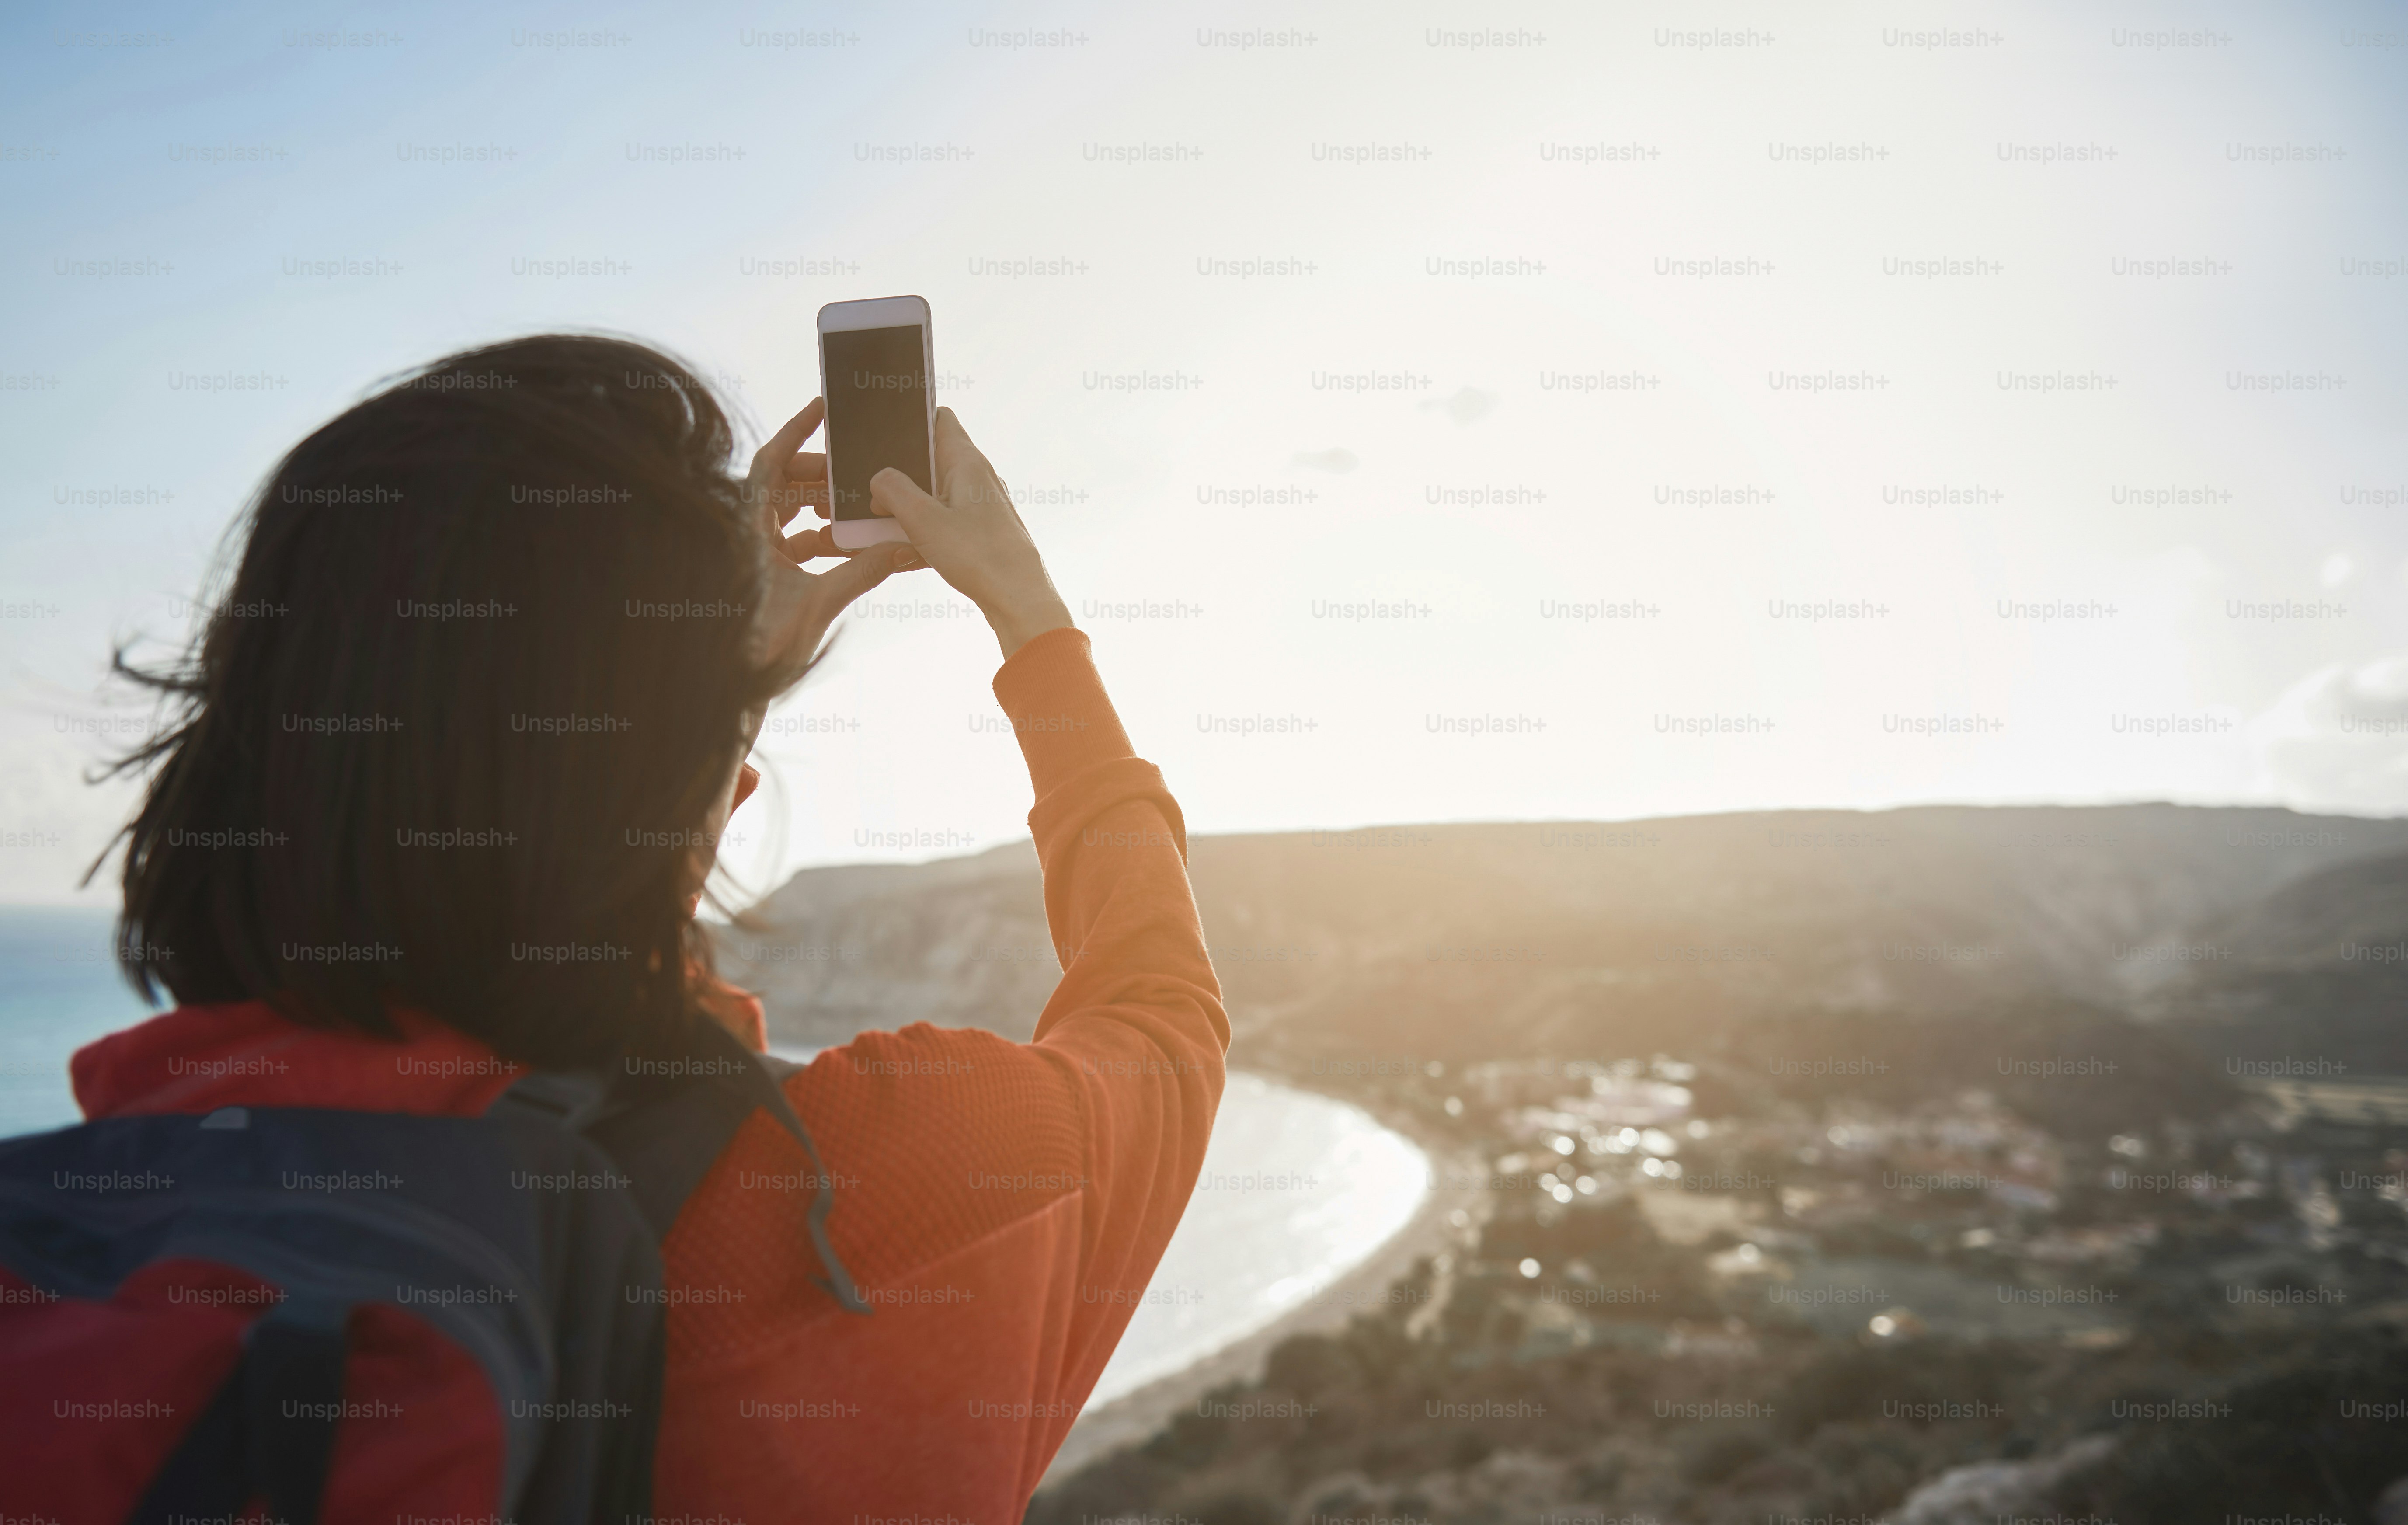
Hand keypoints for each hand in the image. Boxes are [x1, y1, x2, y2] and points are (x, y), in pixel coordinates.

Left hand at [743, 398, 896, 682]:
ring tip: (853, 499)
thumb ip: (859, 573)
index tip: (822, 407)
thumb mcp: (819, 606)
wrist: (738, 685)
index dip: (794, 431)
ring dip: (818, 499)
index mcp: (747, 532)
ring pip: (784, 506)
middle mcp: (743, 534)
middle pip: (780, 481)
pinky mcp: (761, 568)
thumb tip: (898, 548)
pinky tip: (841, 535)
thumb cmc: (765, 649)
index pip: (768, 465)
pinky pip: (789, 533)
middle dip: (818, 471)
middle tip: (854, 468)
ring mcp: (750, 550)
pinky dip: (815, 527)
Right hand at [866, 408, 1073, 658]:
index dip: (910, 419)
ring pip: (935, 493)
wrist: (1020, 600)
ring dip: (908, 503)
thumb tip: (880, 480)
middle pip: (932, 458)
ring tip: (878, 518)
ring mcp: (981, 506)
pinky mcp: (981, 532)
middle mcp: (978, 478)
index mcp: (967, 462)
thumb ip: (894, 491)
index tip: (881, 428)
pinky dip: (923, 529)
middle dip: (900, 469)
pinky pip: (944, 521)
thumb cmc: (980, 557)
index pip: (939, 419)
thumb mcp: (923, 520)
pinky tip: (902, 549)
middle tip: (868, 482)